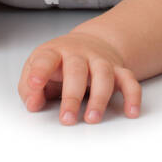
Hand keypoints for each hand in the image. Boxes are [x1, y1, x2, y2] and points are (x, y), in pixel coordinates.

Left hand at [17, 32, 141, 124]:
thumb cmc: (58, 63)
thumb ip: (29, 88)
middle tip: (67, 119)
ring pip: (103, 75)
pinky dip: (132, 96)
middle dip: (72, 96)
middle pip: (76, 70)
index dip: (40, 70)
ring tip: (92, 118)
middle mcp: (79, 54)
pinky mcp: (117, 70)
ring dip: (99, 98)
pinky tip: (131, 112)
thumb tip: (33, 103)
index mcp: (55, 52)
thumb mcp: (37, 69)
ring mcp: (100, 61)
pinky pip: (129, 81)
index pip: (46, 59)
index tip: (35, 84)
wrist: (89, 43)